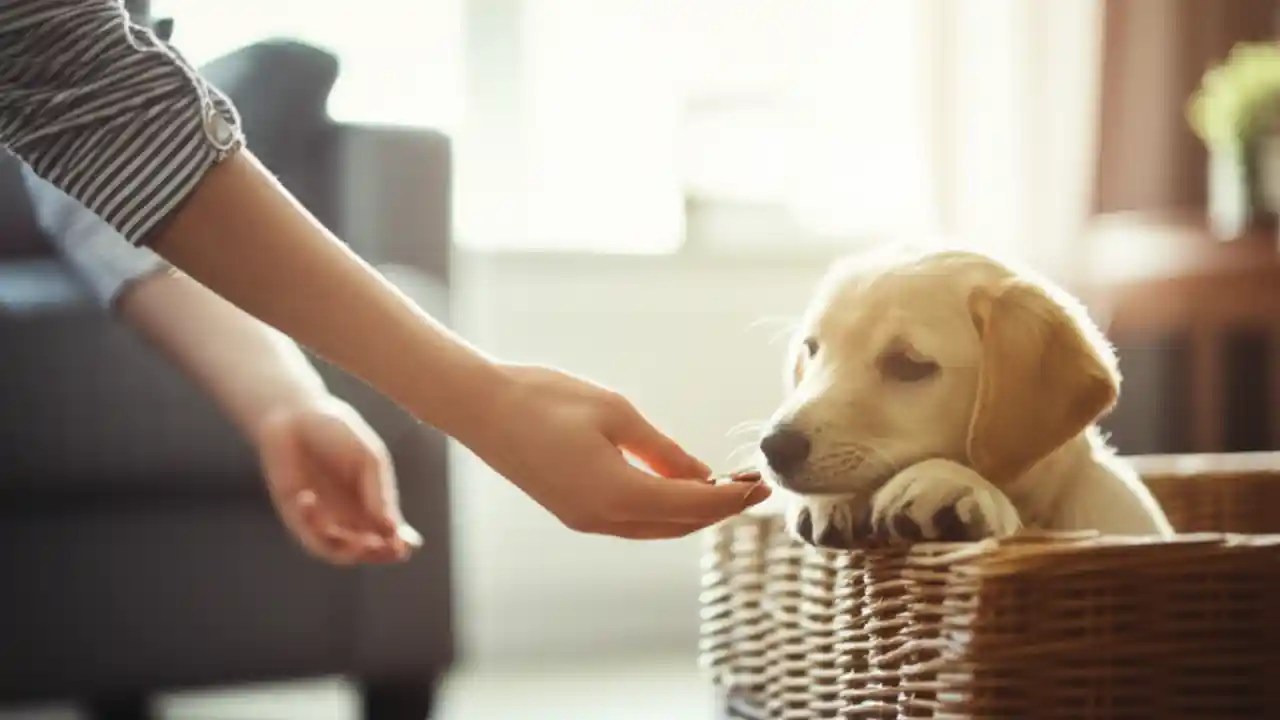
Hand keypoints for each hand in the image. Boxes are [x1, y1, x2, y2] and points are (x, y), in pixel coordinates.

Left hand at [255, 397, 420, 563]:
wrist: (296, 416)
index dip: (402, 544)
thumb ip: (378, 493)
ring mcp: (324, 519)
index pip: (391, 534)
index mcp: (374, 503)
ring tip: (359, 541)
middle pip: (368, 550)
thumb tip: (392, 529)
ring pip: (338, 551)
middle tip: (382, 546)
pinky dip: (311, 522)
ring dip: (349, 551)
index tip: (409, 544)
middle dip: (378, 554)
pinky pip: (308, 534)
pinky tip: (309, 496)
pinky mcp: (297, 517)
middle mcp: (351, 516)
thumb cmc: (338, 433)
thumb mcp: (368, 459)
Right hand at [461, 364, 770, 538]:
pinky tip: (678, 485)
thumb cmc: (545, 398)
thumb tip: (700, 473)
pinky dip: (662, 508)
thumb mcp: (615, 414)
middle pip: (677, 525)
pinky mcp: (573, 510)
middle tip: (752, 485)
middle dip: (717, 509)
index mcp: (615, 493)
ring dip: (691, 511)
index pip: (691, 506)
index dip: (730, 498)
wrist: (479, 407)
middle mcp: (600, 518)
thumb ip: (662, 450)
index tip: (762, 483)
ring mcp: (584, 518)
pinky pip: (631, 519)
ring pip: (654, 527)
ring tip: (724, 486)